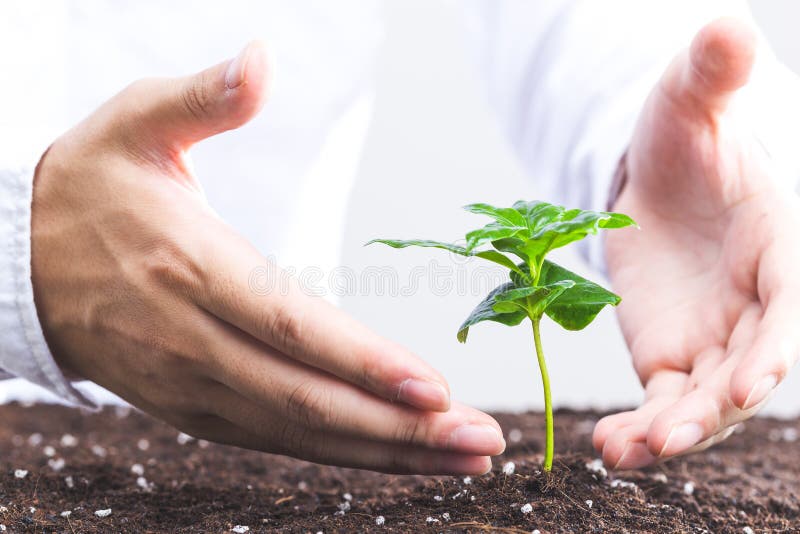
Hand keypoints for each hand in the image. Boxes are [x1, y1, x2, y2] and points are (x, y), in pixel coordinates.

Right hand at [31, 42, 504, 474]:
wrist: (17, 263)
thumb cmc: (91, 187)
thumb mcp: (132, 122)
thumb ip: (200, 96)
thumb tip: (261, 57)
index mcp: (189, 266)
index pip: (287, 324)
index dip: (361, 362)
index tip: (434, 389)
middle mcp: (192, 340)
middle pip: (307, 398)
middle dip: (400, 429)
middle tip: (483, 444)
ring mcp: (192, 385)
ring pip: (299, 433)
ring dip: (386, 452)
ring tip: (464, 459)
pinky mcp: (195, 407)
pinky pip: (277, 440)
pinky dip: (342, 453)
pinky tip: (397, 455)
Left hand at [593, 19, 799, 468]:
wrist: (660, 176)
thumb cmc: (684, 135)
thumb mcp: (686, 100)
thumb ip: (709, 75)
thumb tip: (725, 25)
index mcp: (778, 243)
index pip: (791, 302)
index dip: (777, 344)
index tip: (751, 384)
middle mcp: (757, 302)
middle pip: (751, 366)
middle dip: (717, 406)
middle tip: (669, 435)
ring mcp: (715, 336)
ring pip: (707, 399)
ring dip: (673, 431)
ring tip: (624, 453)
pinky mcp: (671, 354)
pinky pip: (663, 401)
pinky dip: (641, 427)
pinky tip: (607, 445)